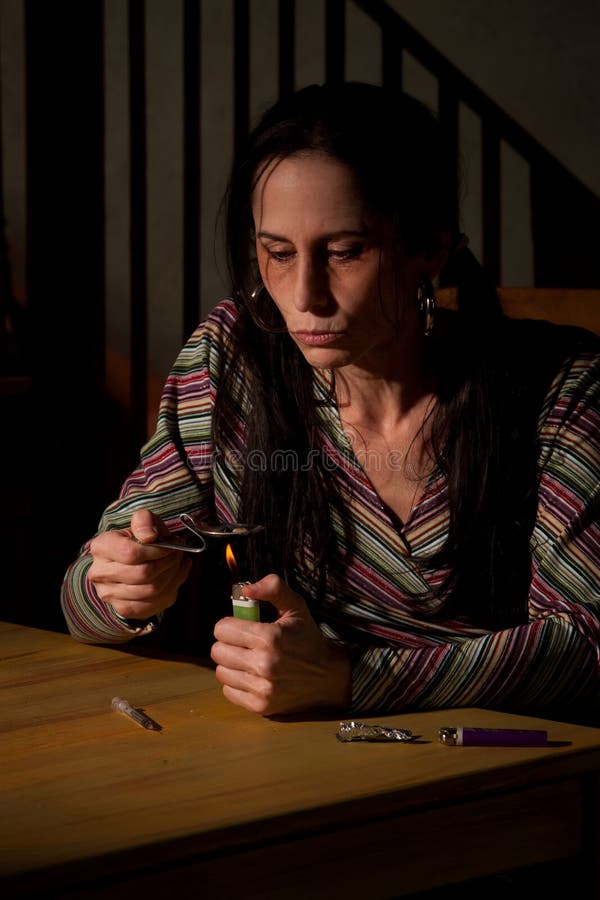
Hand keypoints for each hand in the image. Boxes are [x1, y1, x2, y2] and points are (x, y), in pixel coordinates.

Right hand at [88, 509, 191, 620]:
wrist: (130, 559)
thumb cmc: (138, 538)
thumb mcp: (142, 521)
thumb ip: (144, 520)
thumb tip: (149, 536)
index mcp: (101, 547)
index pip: (131, 553)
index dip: (157, 550)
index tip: (171, 545)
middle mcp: (100, 573)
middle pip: (143, 573)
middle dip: (168, 563)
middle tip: (178, 554)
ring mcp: (109, 593)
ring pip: (151, 590)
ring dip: (172, 575)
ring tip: (177, 563)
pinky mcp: (123, 608)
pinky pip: (154, 604)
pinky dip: (171, 589)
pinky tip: (175, 575)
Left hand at [210, 574, 350, 715]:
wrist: (328, 675)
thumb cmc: (307, 637)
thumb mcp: (295, 606)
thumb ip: (272, 588)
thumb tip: (245, 590)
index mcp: (269, 637)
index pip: (222, 629)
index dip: (229, 625)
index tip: (239, 626)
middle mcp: (264, 664)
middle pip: (217, 651)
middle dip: (227, 644)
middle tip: (243, 643)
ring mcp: (262, 688)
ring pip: (221, 672)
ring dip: (231, 664)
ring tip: (248, 659)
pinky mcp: (261, 706)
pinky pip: (229, 691)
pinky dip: (236, 683)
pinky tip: (251, 675)